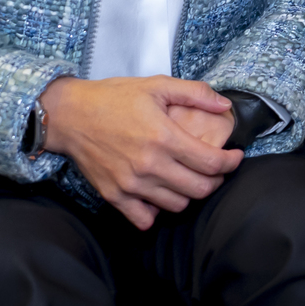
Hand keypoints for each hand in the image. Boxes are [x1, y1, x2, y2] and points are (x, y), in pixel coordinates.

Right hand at [39, 75, 245, 229]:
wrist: (69, 115)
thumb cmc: (112, 98)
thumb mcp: (156, 85)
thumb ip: (195, 93)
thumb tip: (225, 105)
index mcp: (164, 137)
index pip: (211, 163)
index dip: (231, 163)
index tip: (235, 157)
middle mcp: (149, 165)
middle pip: (199, 189)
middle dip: (216, 180)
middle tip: (216, 169)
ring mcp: (131, 185)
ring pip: (177, 205)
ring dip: (190, 195)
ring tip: (189, 179)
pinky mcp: (114, 196)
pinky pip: (144, 219)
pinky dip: (158, 212)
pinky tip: (161, 195)